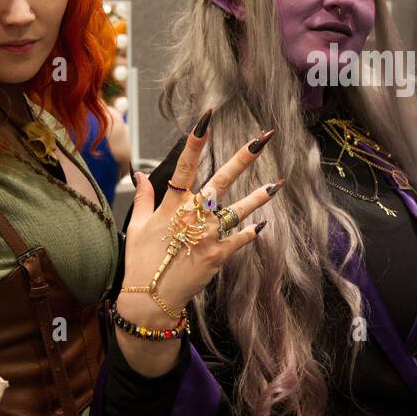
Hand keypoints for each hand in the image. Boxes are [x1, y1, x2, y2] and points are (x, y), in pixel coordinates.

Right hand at [118, 121, 279, 330]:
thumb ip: (144, 197)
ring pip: (239, 209)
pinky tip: (263, 224)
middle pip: (221, 180)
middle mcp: (193, 215)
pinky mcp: (219, 254)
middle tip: (262, 139)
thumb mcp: (138, 226)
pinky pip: (241, 238)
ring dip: (260, 196)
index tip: (207, 118)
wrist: (150, 297)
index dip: (196, 141)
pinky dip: (252, 232)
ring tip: (278, 184)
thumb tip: (139, 174)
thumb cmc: (140, 261)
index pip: (185, 165)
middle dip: (243, 158)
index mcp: (172, 204)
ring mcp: (209, 235)